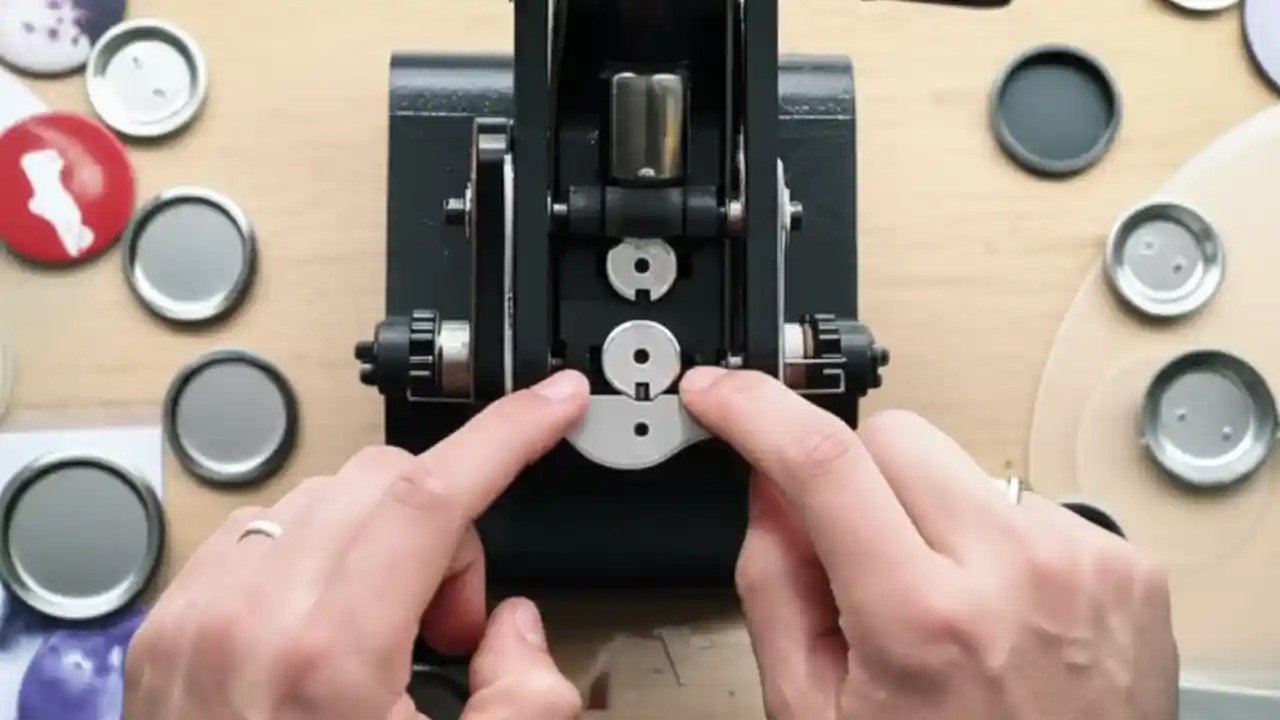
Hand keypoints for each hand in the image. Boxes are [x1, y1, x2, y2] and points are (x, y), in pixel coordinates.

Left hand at [125, 371, 590, 719]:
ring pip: (323, 497)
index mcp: (328, 657)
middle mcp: (248, 619)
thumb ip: (526, 699)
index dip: (509, 433)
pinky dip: (318, 556)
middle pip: (384, 484)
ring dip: (380, 541)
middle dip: (446, 527)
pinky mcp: (167, 628)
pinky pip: (265, 534)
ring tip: (384, 641)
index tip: (554, 402)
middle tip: (451, 627)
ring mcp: (197, 618)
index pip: (433, 492)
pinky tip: (326, 633)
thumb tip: (512, 629)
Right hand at [680, 368, 1177, 719]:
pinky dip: (992, 539)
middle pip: (893, 435)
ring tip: (940, 598)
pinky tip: (997, 609)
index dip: (754, 410)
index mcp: (921, 620)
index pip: (822, 463)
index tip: (719, 392)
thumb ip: (774, 585)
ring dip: (928, 510)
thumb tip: (766, 486)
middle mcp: (1015, 574)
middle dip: (853, 476)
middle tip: (856, 554)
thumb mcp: (813, 710)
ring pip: (960, 462)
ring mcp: (1082, 561)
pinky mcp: (1125, 563)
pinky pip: (1024, 500)